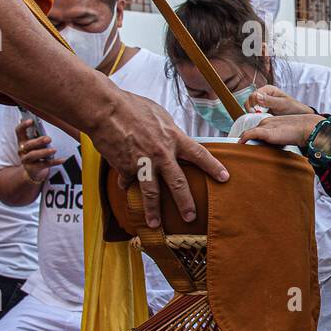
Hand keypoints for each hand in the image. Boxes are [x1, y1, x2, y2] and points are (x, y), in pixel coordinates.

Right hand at [14, 118, 58, 182]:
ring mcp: (26, 160)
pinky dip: (54, 162)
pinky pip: (44, 165)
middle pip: (27, 144)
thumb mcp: (36, 142)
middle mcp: (22, 150)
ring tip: (54, 150)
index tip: (31, 121)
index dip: (24, 125)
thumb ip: (39, 134)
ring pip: (33, 155)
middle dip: (38, 141)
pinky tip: (62, 160)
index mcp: (22, 141)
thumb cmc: (36, 151)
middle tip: (49, 139)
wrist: (32, 171)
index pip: (19, 131)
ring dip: (44, 152)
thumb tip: (50, 124)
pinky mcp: (33, 169)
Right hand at [86, 91, 228, 228]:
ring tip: (154, 223)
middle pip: (178, 183)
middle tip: (191, 217)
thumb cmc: (132, 106)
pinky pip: (127, 181)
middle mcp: (161, 153)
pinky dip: (126, 184)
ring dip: (153, 211)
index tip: (224, 178)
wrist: (105, 109)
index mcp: (173, 137)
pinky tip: (126, 188)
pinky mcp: (124, 168)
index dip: (213, 167)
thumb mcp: (159, 115)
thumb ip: (169, 131)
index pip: (199, 154)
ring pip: (152, 192)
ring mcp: (143, 163)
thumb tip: (175, 138)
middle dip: (186, 203)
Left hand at [237, 113, 323, 149]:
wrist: (307, 128)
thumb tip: (276, 151)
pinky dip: (244, 138)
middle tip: (238, 150)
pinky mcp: (267, 131)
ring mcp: (266, 126)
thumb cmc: (300, 132)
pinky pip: (251, 134)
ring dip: (243, 140)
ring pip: (249, 133)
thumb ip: (279, 141)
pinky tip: (240, 144)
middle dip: (244, 141)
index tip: (245, 146)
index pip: (256, 130)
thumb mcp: (286, 137)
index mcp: (270, 122)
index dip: (249, 138)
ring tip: (237, 150)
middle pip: (251, 132)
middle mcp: (266, 122)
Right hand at [250, 84, 315, 116]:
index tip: (256, 111)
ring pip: (250, 107)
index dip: (253, 103)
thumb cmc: (293, 108)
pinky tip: (260, 120)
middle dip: (251, 108)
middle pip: (249, 101)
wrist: (299, 116)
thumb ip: (269, 100)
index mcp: (268, 90)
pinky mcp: (263, 111)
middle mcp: (263, 95)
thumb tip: (256, 96)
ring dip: (252, 113)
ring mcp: (262, 104)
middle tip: (257, 115)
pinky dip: (255, 117)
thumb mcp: (282, 103)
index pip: (253, 95)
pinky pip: (254, 113)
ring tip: (259, 118)